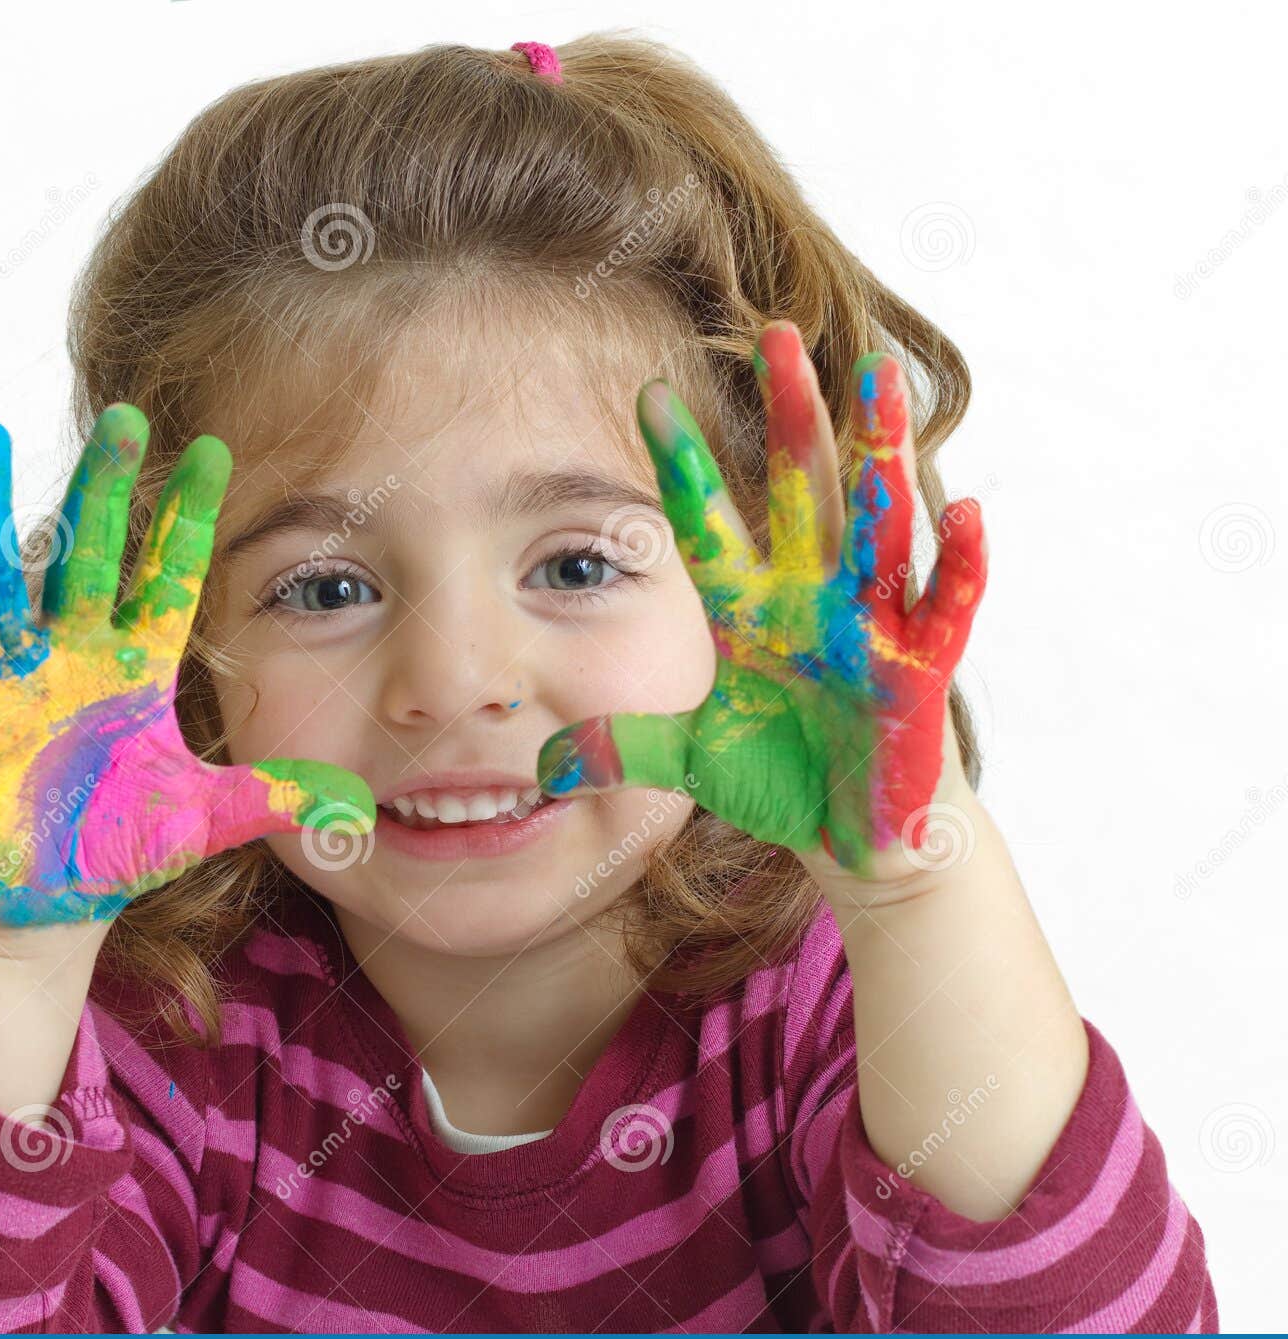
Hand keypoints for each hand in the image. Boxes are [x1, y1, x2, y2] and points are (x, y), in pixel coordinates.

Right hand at [0, 404, 372, 926]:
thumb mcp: (204, 818)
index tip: (216, 451)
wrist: (48, 899)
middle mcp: (71, 658)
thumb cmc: (120, 843)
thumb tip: (355, 806)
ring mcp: (7, 685)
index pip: (166, 579)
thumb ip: (271, 798)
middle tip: (124, 417)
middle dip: (104, 492)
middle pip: (86, 557)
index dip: (188, 522)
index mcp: (134, 668)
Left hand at [535, 321, 985, 880]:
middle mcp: (810, 596)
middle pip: (799, 489)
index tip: (650, 397)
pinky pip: (944, 605)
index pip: (707, 524)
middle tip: (774, 333)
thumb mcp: (688, 760)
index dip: (681, 466)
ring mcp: (869, 623)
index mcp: (749, 609)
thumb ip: (620, 748)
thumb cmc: (779, 777)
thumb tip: (547, 762)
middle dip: (790, 414)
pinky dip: (958, 563)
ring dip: (879, 450)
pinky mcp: (919, 666)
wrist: (853, 830)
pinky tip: (964, 510)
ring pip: (876, 520)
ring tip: (882, 376)